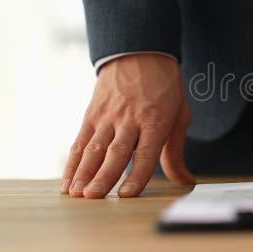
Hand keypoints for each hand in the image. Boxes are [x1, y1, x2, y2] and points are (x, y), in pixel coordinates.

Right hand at [61, 53, 194, 197]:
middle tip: (94, 197)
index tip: (127, 194)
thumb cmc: (164, 89)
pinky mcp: (91, 115)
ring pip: (94, 148)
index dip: (137, 174)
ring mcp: (108, 116)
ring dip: (84, 172)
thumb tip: (185, 181)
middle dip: (104, 176)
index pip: (146, 152)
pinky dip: (73, 164)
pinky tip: (67, 182)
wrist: (139, 53)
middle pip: (116, 151)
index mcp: (156, 120)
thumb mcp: (179, 116)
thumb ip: (176, 152)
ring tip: (77, 194)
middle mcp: (130, 119)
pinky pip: (80, 142)